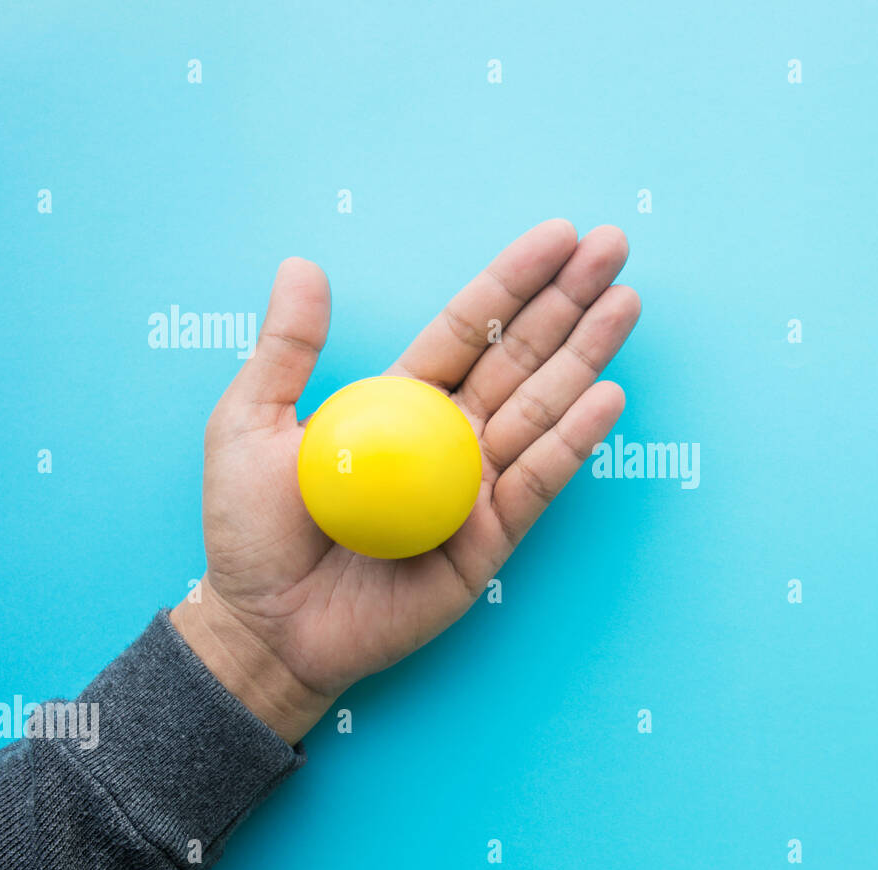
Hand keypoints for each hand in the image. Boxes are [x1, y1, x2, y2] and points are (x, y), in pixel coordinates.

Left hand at [170, 220, 638, 743]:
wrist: (266, 627)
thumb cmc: (251, 530)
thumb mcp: (251, 424)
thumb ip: (286, 349)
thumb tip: (303, 263)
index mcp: (403, 401)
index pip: (470, 326)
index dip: (514, 280)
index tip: (560, 234)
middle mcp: (452, 435)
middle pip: (522, 355)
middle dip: (569, 301)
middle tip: (616, 246)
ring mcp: (477, 486)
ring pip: (543, 408)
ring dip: (587, 356)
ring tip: (626, 303)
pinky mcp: (492, 538)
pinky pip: (539, 482)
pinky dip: (573, 441)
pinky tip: (608, 396)